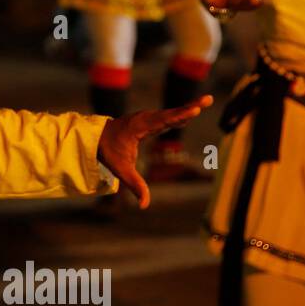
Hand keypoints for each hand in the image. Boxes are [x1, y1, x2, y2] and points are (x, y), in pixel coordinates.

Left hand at [97, 96, 213, 208]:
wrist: (96, 137)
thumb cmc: (109, 152)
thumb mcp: (121, 170)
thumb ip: (135, 186)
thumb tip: (144, 206)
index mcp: (140, 127)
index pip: (163, 121)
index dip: (179, 116)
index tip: (194, 110)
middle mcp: (145, 118)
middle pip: (171, 112)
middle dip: (190, 107)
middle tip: (208, 100)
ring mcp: (148, 117)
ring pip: (171, 112)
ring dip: (188, 107)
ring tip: (205, 101)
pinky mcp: (150, 119)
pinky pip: (168, 115)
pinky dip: (180, 113)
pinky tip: (193, 110)